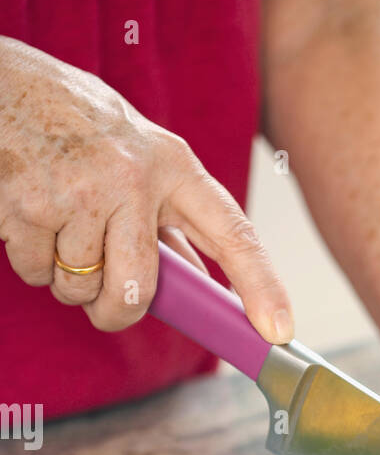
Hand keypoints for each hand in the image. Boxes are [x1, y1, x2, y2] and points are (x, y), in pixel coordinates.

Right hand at [0, 38, 291, 338]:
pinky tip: (28, 215)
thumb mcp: (137, 155)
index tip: (279, 329)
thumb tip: (197, 282)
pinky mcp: (27, 206)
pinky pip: (36, 273)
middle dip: (115, 313)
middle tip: (103, 303)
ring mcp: (78, 192)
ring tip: (57, 224)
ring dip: (65, 279)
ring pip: (80, 289)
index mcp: (173, 165)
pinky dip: (30, 259)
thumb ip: (168, 216)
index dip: (261, 285)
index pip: (232, 233)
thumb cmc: (77, 124)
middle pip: (137, 292)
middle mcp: (132, 177)